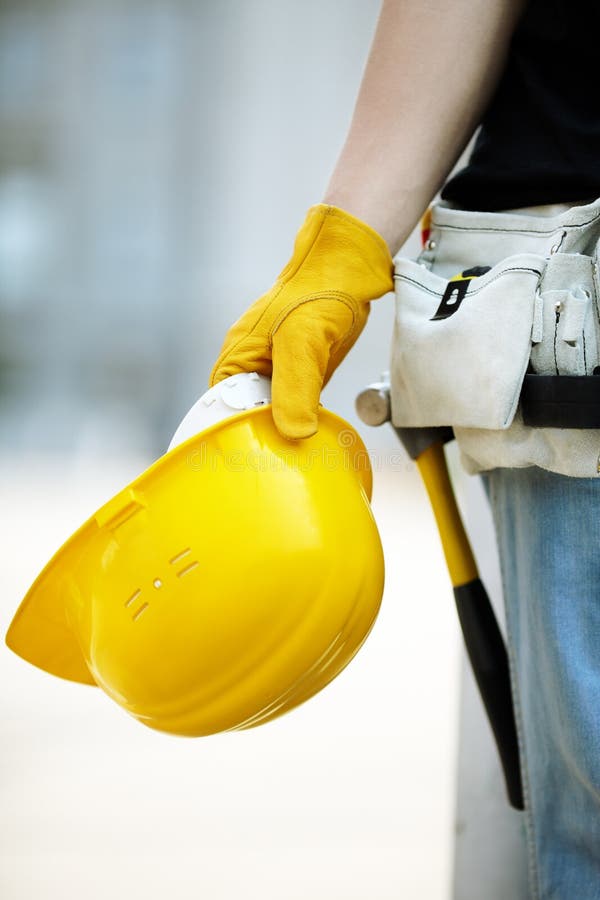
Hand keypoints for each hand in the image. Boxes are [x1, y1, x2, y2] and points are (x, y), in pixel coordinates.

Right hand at [210, 204, 393, 438]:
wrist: (349, 272)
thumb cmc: (316, 295)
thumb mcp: (302, 344)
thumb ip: (295, 389)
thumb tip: (295, 433)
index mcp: (237, 359)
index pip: (222, 410)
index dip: (233, 434)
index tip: (250, 458)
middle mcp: (252, 368)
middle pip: (247, 416)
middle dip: (262, 438)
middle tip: (278, 465)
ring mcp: (278, 373)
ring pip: (274, 414)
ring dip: (285, 432)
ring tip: (294, 459)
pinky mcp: (302, 376)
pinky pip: (296, 407)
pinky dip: (303, 421)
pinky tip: (313, 436)